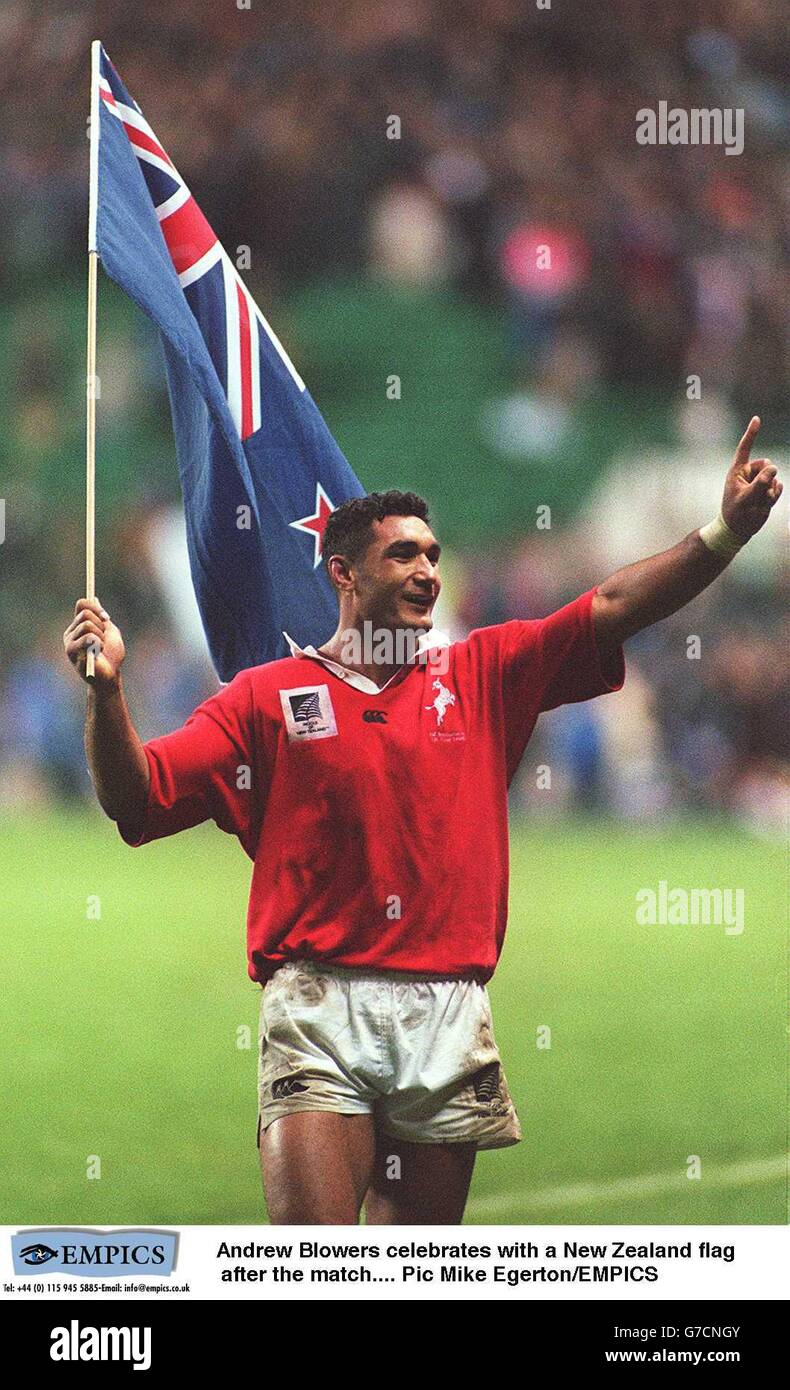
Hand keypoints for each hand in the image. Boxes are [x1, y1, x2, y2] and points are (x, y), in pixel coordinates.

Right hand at [63, 598, 124, 686]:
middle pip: (85, 613)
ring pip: (86, 624)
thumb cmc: (112, 656)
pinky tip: (97, 654)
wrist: (111, 675)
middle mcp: (71, 632)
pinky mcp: (70, 651)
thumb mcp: (110, 632)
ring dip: (100, 636)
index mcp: (79, 626)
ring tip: (100, 649)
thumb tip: (94, 598)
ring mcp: (69, 641)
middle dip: (100, 625)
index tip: (106, 618)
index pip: (82, 604)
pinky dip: (98, 644)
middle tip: (103, 640)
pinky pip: (88, 637)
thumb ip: (101, 617)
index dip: (95, 608)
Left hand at [721, 416, 783, 540]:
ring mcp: (759, 482)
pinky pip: (778, 486)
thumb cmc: (735, 514)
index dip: (751, 434)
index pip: (745, 449)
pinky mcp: (767, 490)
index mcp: (737, 471)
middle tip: (759, 492)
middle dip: (767, 477)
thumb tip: (773, 469)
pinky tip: (767, 503)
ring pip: (774, 477)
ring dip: (770, 490)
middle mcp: (749, 473)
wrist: (738, 530)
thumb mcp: (746, 499)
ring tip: (759, 503)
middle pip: (767, 464)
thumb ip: (760, 483)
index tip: (756, 419)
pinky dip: (775, 494)